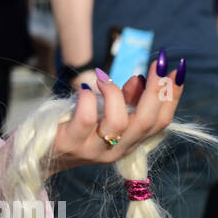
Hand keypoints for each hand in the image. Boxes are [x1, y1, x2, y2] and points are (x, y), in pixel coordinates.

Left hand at [49, 52, 184, 175]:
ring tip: (104, 78)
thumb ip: (124, 101)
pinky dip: (88, 99)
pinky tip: (84, 89)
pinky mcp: (69, 144)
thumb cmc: (74, 128)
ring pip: (119, 123)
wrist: (40, 154)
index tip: (177, 69)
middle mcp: (116, 150)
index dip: (172, 96)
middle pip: (147, 122)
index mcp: (129, 143)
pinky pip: (86, 119)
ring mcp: (93, 150)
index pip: (160, 122)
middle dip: (156, 90)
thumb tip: (139, 80)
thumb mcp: (103, 116)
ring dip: (116, 93)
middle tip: (157, 63)